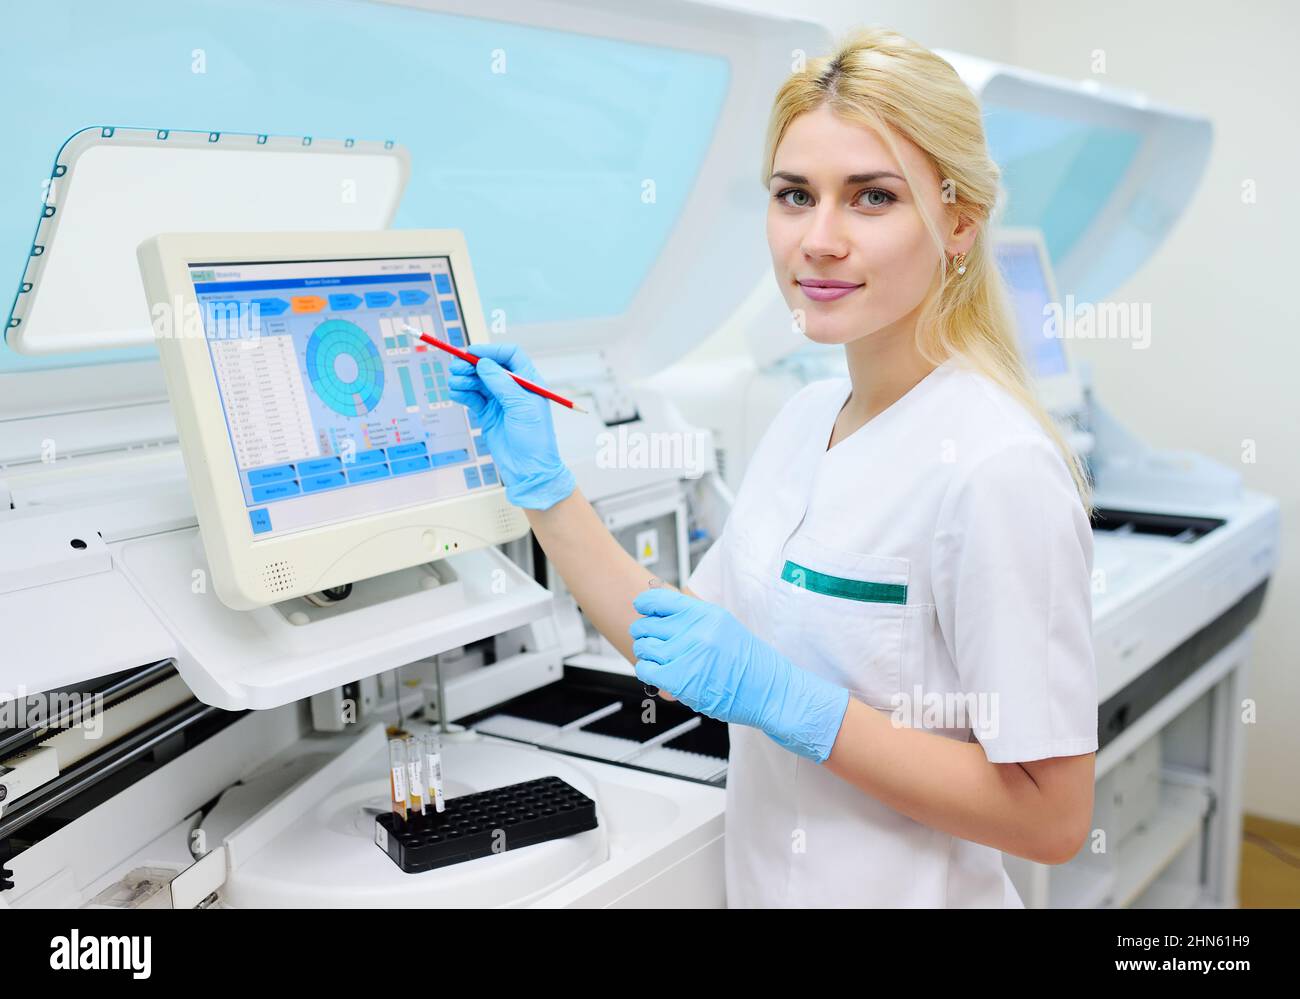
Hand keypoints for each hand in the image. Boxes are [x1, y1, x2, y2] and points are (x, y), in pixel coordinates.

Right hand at [446, 343, 575, 510]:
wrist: (528, 470)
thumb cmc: (535, 439)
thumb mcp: (521, 407)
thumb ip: (501, 383)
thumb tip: (483, 363)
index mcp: (529, 381)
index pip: (510, 355)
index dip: (491, 350)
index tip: (472, 352)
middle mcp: (513, 388)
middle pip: (489, 366)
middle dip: (471, 364)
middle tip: (456, 368)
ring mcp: (500, 401)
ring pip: (478, 381)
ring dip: (464, 378)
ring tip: (455, 382)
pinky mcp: (488, 414)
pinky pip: (472, 397)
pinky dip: (462, 392)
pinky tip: (456, 393)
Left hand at [628, 588, 849, 762]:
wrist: (769, 691)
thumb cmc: (748, 663)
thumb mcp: (723, 626)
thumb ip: (693, 618)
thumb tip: (660, 611)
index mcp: (705, 613)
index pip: (659, 599)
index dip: (645, 605)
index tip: (642, 610)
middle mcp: (695, 630)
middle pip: (646, 624)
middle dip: (644, 634)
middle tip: (653, 642)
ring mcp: (687, 654)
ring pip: (643, 647)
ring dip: (646, 654)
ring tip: (659, 660)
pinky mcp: (680, 679)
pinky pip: (646, 670)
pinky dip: (648, 672)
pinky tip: (659, 674)